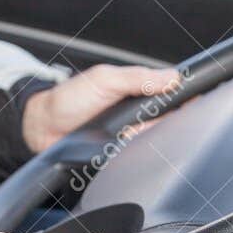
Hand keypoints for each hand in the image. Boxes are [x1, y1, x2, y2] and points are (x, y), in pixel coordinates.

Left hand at [22, 64, 180, 153]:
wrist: (42, 129)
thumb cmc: (68, 100)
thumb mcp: (104, 79)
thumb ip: (137, 77)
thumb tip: (172, 76)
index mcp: (136, 90)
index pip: (170, 93)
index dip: (184, 97)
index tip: (191, 98)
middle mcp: (137, 114)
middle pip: (169, 120)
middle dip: (166, 120)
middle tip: (144, 117)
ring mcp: (131, 135)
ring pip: (156, 140)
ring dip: (150, 137)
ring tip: (129, 131)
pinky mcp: (123, 154)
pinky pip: (140, 156)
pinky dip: (139, 153)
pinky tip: (129, 146)